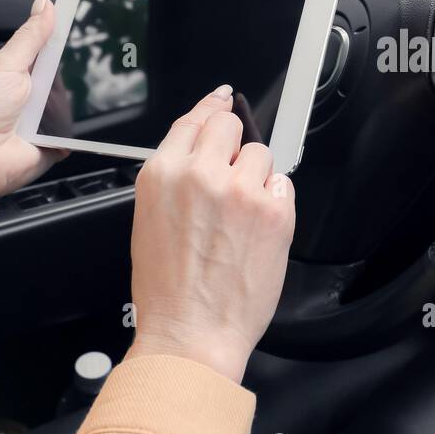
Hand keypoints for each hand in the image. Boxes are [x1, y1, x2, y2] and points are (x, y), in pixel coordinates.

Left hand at [0, 0, 66, 236]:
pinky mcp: (56, 142)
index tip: (85, 19)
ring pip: (76, 101)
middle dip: (71, 71)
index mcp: (16, 71)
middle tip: (59, 73)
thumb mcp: (4, 65)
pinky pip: (79, 130)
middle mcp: (32, 94)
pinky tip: (62, 126)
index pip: (49, 47)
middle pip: (67, 73)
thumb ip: (30, 36)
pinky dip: (77, 128)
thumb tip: (46, 3)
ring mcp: (44, 119)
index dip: (65, 36)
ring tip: (47, 108)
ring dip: (70, 102)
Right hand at [126, 86, 294, 383]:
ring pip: (262, 155)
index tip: (222, 100)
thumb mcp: (151, 220)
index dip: (211, 108)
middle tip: (232, 176)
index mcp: (162, 174)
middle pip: (230, 125)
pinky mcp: (274, 210)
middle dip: (235, 144)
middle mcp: (201, 174)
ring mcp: (241, 190)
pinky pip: (283, 185)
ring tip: (240, 218)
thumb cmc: (168, 292)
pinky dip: (275, 202)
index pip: (193, 120)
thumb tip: (203, 151)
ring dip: (256, 177)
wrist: (193, 334)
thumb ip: (177, 178)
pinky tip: (257, 231)